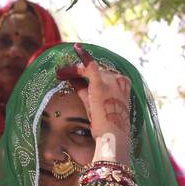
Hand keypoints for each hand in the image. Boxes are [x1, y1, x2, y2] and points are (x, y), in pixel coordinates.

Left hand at [57, 43, 131, 161]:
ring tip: (61, 72)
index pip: (103, 73)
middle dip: (79, 71)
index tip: (76, 74)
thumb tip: (74, 80)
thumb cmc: (106, 125)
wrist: (113, 136)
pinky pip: (91, 66)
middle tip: (63, 73)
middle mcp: (119, 80)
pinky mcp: (99, 85)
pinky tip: (77, 49)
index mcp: (123, 84)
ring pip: (90, 69)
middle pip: (96, 70)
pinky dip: (83, 57)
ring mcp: (110, 81)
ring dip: (75, 70)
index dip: (87, 73)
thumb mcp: (96, 105)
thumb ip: (86, 91)